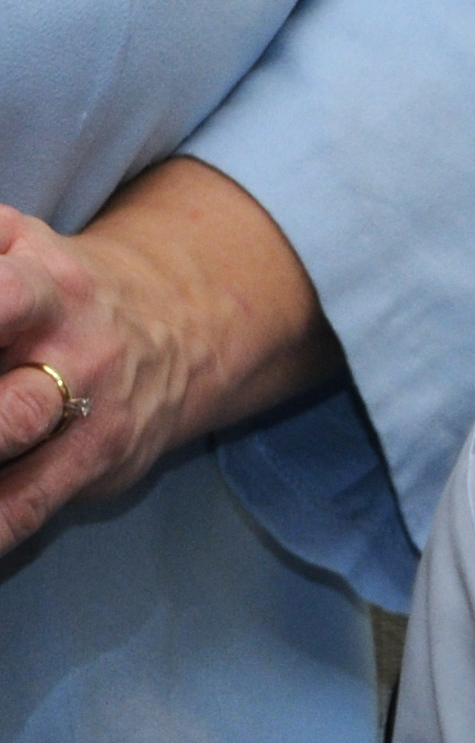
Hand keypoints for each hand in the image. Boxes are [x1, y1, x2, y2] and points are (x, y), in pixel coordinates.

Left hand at [0, 158, 341, 548]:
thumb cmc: (65, 289)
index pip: (3, 299)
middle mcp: (72, 351)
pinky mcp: (94, 461)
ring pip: (13, 435)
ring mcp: (86, 411)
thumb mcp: (21, 240)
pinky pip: (29, 502)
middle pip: (8, 400)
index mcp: (45, 285)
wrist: (188, 326)